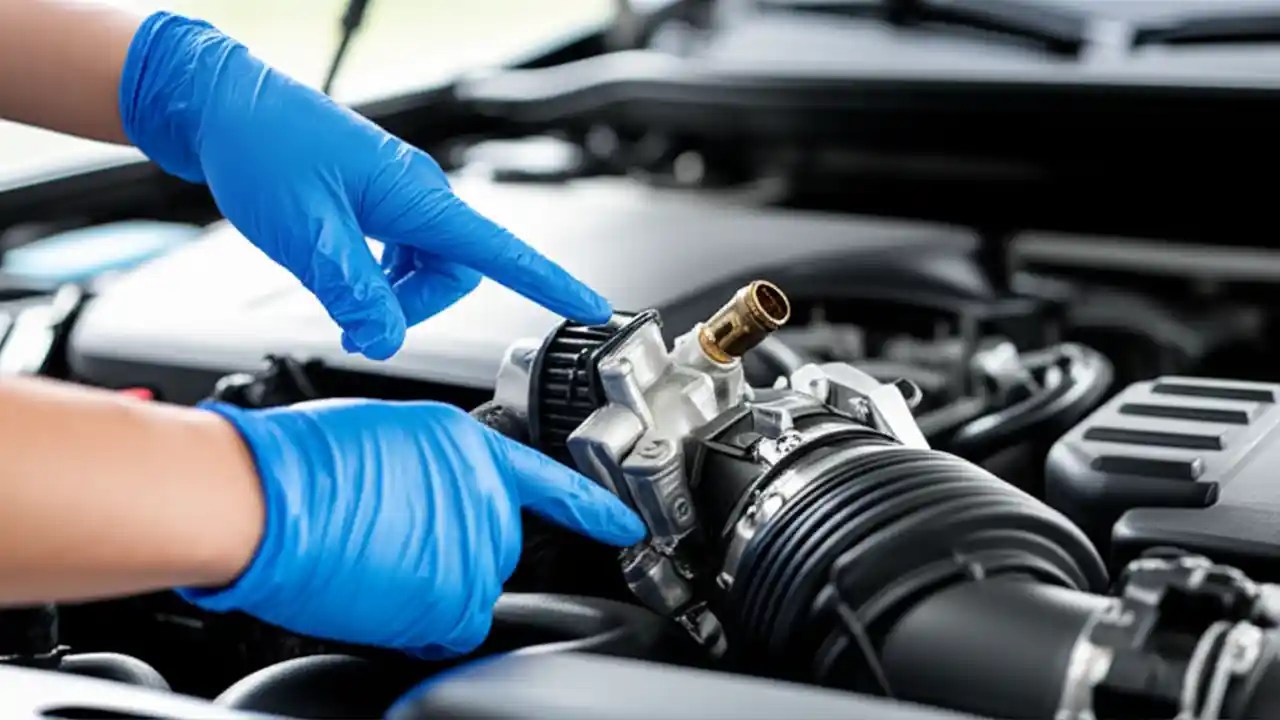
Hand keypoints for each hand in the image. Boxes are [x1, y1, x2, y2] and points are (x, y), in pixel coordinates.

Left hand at [117, 12, 610, 359]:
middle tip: (360, 317)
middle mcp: (417, 194)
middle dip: (416, 305)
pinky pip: (400, 252)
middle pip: (455, 273)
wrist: (220, 106)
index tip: (588, 306)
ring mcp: (396, 195)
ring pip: (426, 267)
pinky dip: (378, 275)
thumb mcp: (307, 235)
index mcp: (416, 197)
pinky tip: (340, 270)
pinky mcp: (374, 199)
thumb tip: (383, 338)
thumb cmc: (260, 148)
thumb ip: (355, 292)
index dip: (549, 283)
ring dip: (392, 293)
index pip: (501, 251)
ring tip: (340, 292)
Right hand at [181, 399, 645, 657]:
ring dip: (434, 583)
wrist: (268, 498)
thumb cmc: (302, 462)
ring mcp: (477, 550)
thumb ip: (432, 468)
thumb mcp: (386, 435)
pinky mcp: (455, 600)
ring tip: (377, 559)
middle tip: (393, 536)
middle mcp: (487, 496)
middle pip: (497, 543)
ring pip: (474, 585)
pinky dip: (426, 622)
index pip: (549, 482)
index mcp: (471, 446)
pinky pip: (456, 627)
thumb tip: (430, 495)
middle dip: (454, 546)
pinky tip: (387, 593)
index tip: (623, 524)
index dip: (591, 507)